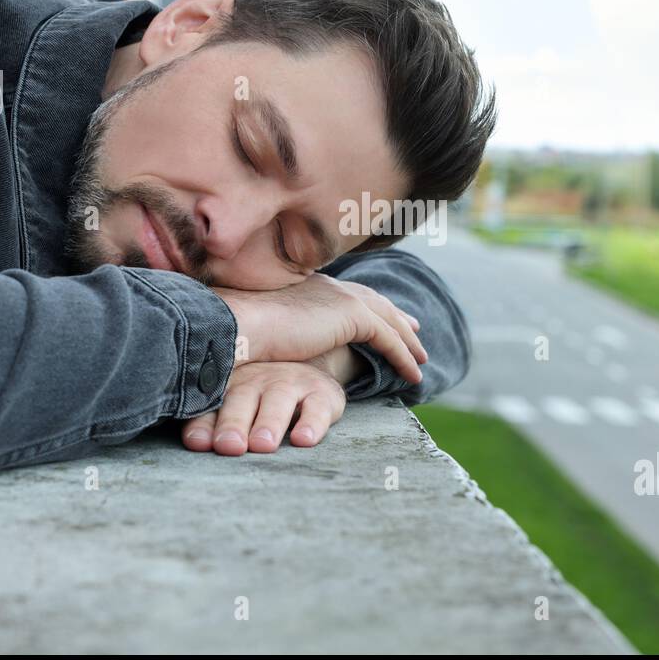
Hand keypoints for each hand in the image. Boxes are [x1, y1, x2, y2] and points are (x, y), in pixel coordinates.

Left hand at [179, 357, 346, 455]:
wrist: (310, 359)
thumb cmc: (258, 393)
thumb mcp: (234, 402)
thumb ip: (210, 422)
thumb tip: (194, 443)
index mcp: (230, 383)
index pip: (211, 404)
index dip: (203, 423)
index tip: (198, 443)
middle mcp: (257, 380)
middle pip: (242, 400)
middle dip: (234, 423)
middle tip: (230, 446)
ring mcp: (290, 383)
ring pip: (278, 400)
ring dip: (269, 422)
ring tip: (263, 444)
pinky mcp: (322, 392)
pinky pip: (317, 407)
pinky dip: (312, 423)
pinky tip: (303, 439)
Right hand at [213, 273, 425, 383]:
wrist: (238, 323)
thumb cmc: (237, 331)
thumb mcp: (259, 329)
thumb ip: (274, 331)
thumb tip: (265, 345)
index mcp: (307, 285)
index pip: (346, 296)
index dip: (367, 306)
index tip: (382, 314)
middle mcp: (328, 286)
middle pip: (373, 302)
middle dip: (396, 316)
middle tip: (415, 329)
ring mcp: (341, 298)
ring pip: (386, 321)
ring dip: (407, 341)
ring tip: (421, 359)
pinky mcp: (352, 316)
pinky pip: (387, 340)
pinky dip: (403, 357)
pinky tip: (414, 374)